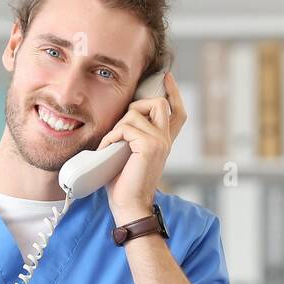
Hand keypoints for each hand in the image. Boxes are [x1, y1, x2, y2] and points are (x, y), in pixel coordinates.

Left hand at [97, 71, 187, 223]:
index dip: (173, 92)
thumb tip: (120, 119)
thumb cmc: (123, 184)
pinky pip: (125, 128)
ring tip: (110, 145)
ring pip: (136, 113)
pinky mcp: (149, 146)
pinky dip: (111, 137)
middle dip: (136, 105)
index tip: (166, 77)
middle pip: (158, 102)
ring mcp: (160, 141)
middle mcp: (166, 139)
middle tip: (121, 126)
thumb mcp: (129, 154)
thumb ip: (132, 136)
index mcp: (164, 141)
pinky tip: (106, 150)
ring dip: (117, 127)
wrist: (129, 206)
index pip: (177, 111)